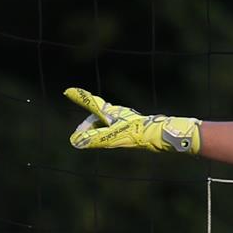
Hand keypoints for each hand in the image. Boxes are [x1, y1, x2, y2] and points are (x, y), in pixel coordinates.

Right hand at [65, 87, 201, 155]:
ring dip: (96, 128)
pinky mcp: (133, 126)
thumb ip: (95, 138)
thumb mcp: (115, 137)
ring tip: (91, 138)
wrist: (164, 134)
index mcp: (112, 113)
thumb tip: (75, 141)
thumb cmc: (141, 133)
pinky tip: (110, 138)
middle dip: (87, 124)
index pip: (92, 103)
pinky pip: (114, 127)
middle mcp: (118, 113)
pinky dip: (106, 131)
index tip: (68, 91)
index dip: (80, 98)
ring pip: (106, 121)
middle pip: (97, 115)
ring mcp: (126, 119)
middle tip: (79, 135)